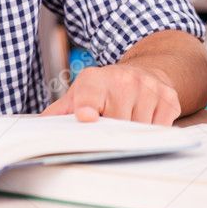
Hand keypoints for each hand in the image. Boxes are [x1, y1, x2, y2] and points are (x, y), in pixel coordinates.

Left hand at [40, 63, 181, 124]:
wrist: (141, 73)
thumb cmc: (105, 89)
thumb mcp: (79, 94)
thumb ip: (60, 111)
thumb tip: (38, 128)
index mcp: (94, 79)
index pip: (90, 95)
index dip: (88, 106)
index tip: (85, 116)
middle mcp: (123, 79)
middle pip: (117, 120)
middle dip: (112, 131)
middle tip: (110, 129)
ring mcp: (148, 88)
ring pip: (140, 127)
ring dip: (133, 134)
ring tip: (126, 122)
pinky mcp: (168, 98)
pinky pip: (161, 127)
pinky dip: (153, 132)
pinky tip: (144, 120)